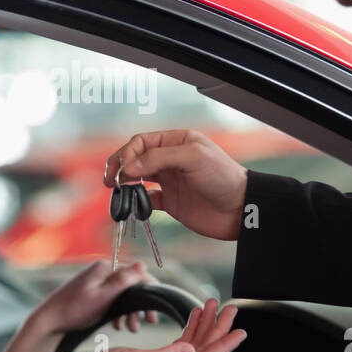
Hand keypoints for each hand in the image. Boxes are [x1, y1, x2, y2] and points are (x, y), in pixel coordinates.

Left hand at [34, 259, 159, 335]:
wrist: (50, 321)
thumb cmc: (73, 310)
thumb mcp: (102, 297)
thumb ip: (122, 281)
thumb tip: (143, 265)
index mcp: (105, 267)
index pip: (136, 274)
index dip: (150, 291)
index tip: (156, 308)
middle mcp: (102, 271)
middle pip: (131, 285)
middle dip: (140, 305)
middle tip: (148, 322)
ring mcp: (97, 281)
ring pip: (123, 294)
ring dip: (130, 311)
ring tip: (131, 328)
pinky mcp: (94, 292)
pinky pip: (114, 299)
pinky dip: (119, 311)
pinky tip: (118, 325)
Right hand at [65, 298, 244, 351]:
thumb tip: (190, 350)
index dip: (225, 344)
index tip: (241, 331)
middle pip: (206, 348)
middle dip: (219, 326)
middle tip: (230, 307)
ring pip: (197, 343)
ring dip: (206, 323)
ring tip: (214, 304)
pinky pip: (184, 342)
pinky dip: (192, 326)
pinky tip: (196, 315)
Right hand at [103, 130, 247, 239]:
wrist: (240, 209)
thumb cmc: (224, 177)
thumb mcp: (193, 157)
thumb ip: (159, 158)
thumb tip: (130, 166)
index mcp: (177, 142)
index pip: (142, 142)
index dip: (128, 153)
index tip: (125, 169)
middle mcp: (171, 160)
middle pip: (135, 158)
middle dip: (120, 166)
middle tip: (111, 179)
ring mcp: (170, 181)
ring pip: (138, 178)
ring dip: (125, 183)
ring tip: (117, 191)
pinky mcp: (171, 202)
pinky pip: (147, 200)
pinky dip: (137, 203)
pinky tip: (134, 205)